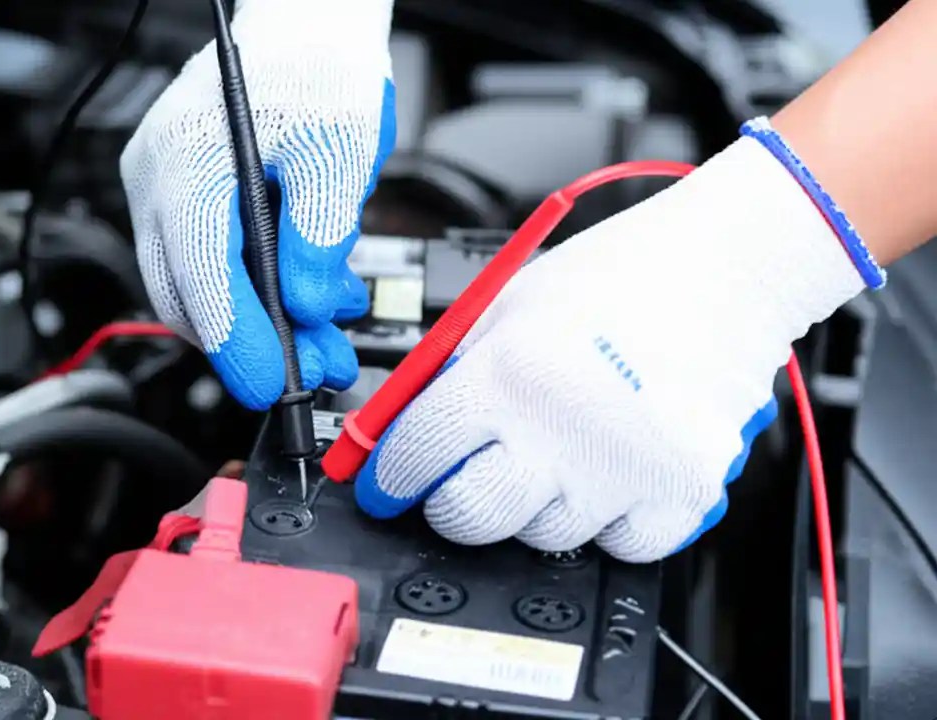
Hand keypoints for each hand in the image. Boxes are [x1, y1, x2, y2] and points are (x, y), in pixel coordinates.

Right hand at [121, 0, 395, 409]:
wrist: (303, 33)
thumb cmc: (316, 70)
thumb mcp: (339, 148)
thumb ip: (321, 231)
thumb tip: (304, 304)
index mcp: (189, 162)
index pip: (200, 275)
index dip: (238, 342)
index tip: (273, 383)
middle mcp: (158, 180)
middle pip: (186, 297)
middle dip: (253, 345)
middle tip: (317, 365)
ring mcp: (161, 192)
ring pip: (194, 291)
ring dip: (258, 326)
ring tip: (325, 335)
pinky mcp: (180, 203)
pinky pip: (203, 268)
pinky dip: (251, 295)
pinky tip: (304, 300)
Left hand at [354, 137, 868, 561]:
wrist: (727, 270)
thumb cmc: (616, 280)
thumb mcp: (506, 305)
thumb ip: (452, 374)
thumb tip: (397, 434)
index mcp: (508, 370)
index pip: (415, 455)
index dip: (389, 478)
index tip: (387, 487)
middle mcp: (562, 425)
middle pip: (469, 516)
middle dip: (450, 505)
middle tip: (459, 484)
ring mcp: (626, 468)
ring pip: (543, 535)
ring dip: (537, 505)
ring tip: (561, 450)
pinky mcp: (683, 494)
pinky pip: (619, 546)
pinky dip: (609, 522)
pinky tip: (611, 471)